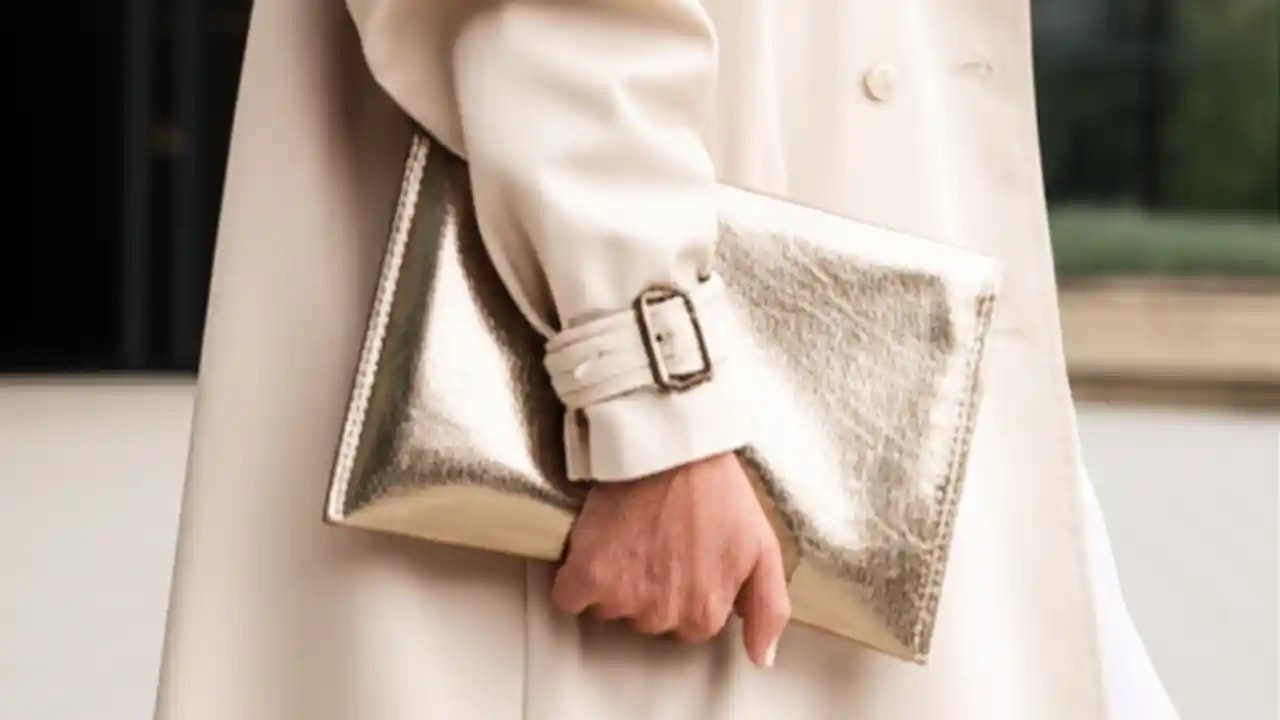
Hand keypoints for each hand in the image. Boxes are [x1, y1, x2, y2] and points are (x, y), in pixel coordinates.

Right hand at [550, 452, 789, 666]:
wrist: (671, 448)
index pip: (686, 627)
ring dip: (614, 580)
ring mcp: (624, 597)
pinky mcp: (588, 576)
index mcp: (706, 614)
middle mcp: (664, 614)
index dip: (684, 589)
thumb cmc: (717, 490)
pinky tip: (596, 548)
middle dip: (650, 586)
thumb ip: (768, 610)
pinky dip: (576, 579)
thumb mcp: (763, 549)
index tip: (683, 556)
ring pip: (609, 609)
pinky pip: (570, 598)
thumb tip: (760, 658)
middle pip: (646, 619)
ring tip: (633, 535)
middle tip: (660, 540)